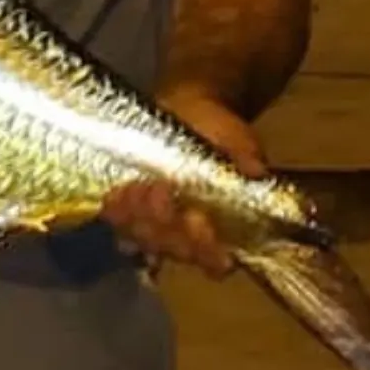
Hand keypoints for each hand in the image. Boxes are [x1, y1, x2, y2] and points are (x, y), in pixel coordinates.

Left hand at [102, 85, 267, 280]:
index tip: (200, 219)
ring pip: (145, 241)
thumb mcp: (235, 137)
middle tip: (161, 191)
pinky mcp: (129, 212)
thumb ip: (244, 155)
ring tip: (135, 190)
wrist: (186, 109)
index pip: (216, 260)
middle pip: (175, 251)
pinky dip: (117, 215)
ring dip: (138, 220)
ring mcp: (155, 227)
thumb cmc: (216, 130)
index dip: (206, 250)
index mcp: (220, 228)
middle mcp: (187, 236)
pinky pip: (119, 225)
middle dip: (166, 227)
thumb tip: (255, 170)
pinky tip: (114, 196)